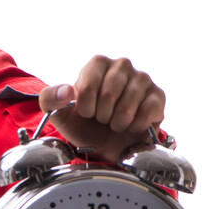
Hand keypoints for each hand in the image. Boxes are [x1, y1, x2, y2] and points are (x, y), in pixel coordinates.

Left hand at [37, 56, 165, 162]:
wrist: (107, 144)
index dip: (85, 108)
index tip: (86, 113)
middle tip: (102, 118)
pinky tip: (132, 125)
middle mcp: (122, 65)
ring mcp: (142, 79)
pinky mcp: (158, 95)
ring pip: (128, 104)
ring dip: (118, 122)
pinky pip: (148, 111)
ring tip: (116, 122)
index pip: (87, 87)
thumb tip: (66, 92)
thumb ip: (50, 99)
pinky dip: (136, 125)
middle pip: (109, 94)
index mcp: (97, 64)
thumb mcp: (58, 113)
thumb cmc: (83, 124)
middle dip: (102, 116)